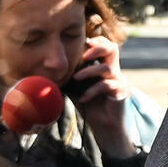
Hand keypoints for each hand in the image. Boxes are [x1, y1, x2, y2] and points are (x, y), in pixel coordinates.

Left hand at [68, 35, 136, 158]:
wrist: (105, 125)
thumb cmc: (90, 105)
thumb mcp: (76, 87)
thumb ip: (69, 77)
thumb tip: (47, 71)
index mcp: (104, 65)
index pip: (105, 45)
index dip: (97, 41)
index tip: (85, 43)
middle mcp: (114, 70)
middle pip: (112, 48)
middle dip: (98, 48)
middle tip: (84, 56)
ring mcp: (118, 80)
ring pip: (107, 68)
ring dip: (89, 71)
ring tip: (76, 78)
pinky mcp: (120, 91)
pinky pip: (106, 85)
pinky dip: (92, 91)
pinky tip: (83, 98)